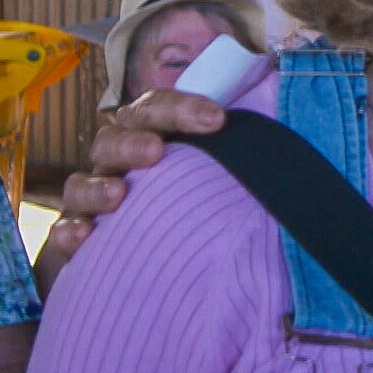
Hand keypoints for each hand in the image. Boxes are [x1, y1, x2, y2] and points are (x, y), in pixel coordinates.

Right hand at [31, 89, 224, 299]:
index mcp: (155, 137)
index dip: (181, 107)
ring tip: (119, 197)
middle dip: (134, 139)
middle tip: (157, 151)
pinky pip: (65, 233)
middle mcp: (121, 164)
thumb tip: (307, 130)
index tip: (217, 119)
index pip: (158, 108)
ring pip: (82, 182)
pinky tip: (84, 238)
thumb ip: (244, 155)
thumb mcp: (220, 178)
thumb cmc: (196, 207)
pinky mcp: (77, 241)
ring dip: (97, 186)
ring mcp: (95, 200)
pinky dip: (70, 233)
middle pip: (115, 137)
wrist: (157, 265)